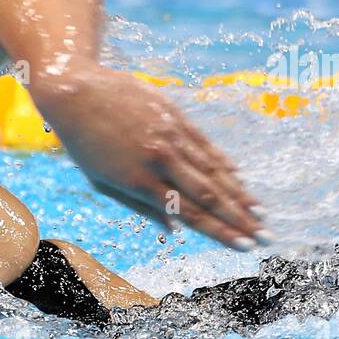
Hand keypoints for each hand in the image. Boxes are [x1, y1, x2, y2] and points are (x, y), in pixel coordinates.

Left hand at [36, 68, 266, 249]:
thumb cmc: (83, 143)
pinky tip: (239, 177)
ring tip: (259, 212)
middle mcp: (160, 159)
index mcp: (140, 181)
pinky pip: (204, 144)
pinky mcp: (174, 115)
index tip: (244, 246)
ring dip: (239, 193)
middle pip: (208, 195)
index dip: (220, 232)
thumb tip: (174, 230)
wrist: (75, 91)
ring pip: (212, 170)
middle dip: (239, 219)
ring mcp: (170, 135)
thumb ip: (140, 206)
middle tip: (264, 236)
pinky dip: (223, 162)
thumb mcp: (102, 182)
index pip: (190, 213)